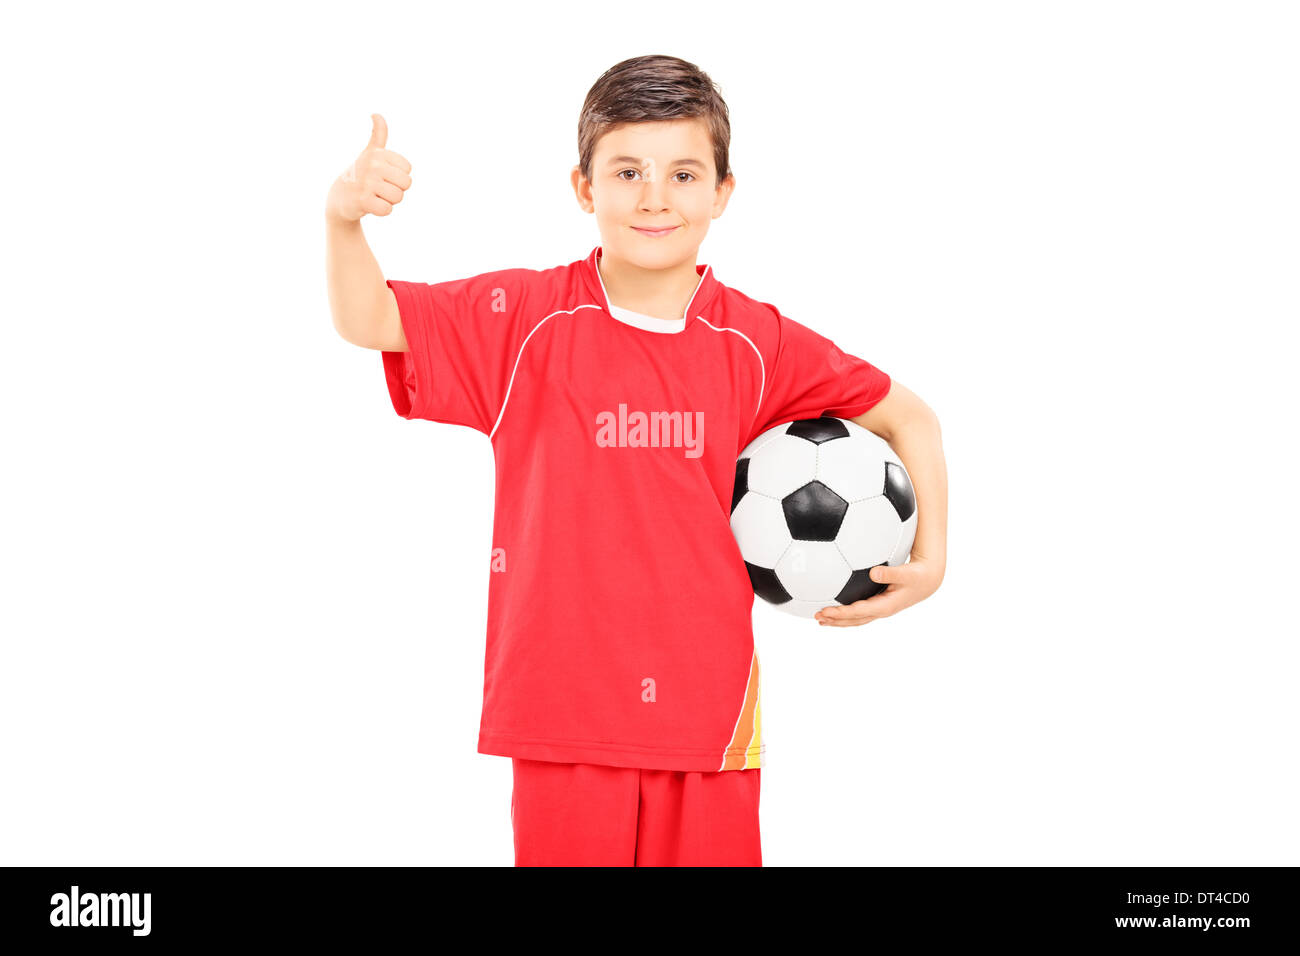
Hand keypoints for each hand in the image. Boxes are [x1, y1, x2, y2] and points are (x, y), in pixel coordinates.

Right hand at [326, 113, 412, 223]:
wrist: (339, 198)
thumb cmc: (360, 174)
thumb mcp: (369, 153)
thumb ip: (378, 135)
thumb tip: (376, 114)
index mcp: (378, 153)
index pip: (407, 170)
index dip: (398, 177)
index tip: (382, 176)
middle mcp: (373, 165)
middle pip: (406, 184)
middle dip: (396, 190)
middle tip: (379, 189)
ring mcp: (367, 182)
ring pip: (398, 197)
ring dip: (388, 201)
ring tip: (374, 196)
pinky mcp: (362, 200)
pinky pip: (387, 209)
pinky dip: (381, 211)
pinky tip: (369, 205)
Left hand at [814, 555, 943, 626]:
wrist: (927, 581)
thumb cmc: (916, 576)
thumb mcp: (906, 573)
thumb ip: (890, 573)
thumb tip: (873, 572)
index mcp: (885, 606)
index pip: (858, 612)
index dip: (842, 613)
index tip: (826, 611)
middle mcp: (880, 610)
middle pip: (854, 620)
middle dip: (836, 620)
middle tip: (817, 617)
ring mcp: (879, 609)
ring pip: (856, 619)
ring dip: (838, 619)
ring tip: (821, 618)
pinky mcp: (878, 605)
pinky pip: (859, 612)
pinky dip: (846, 613)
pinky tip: (834, 609)